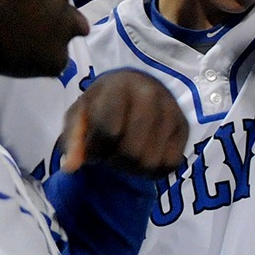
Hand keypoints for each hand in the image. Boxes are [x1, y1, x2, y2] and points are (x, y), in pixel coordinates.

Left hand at [58, 69, 187, 176]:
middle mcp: (150, 95)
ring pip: (151, 162)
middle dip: (115, 162)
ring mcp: (171, 110)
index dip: (95, 150)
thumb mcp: (81, 114)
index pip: (108, 132)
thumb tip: (70, 168)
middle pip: (131, 153)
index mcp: (119, 87)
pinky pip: (170, 165)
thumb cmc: (103, 102)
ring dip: (134, 169)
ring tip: (127, 153)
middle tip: (112, 153)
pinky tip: (144, 155)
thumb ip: (72, 139)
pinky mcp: (184, 126)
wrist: (137, 84)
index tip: (94, 148)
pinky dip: (154, 170)